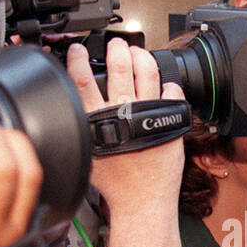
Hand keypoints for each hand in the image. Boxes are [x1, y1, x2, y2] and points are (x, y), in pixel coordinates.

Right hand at [69, 38, 185, 216]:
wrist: (143, 202)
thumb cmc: (117, 185)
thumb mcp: (89, 156)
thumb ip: (82, 131)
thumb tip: (73, 113)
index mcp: (99, 122)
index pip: (83, 82)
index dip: (80, 61)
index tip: (80, 49)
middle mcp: (124, 114)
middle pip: (118, 70)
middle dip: (117, 50)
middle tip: (117, 44)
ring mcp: (149, 115)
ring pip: (146, 74)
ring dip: (142, 58)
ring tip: (138, 53)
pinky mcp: (169, 120)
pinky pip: (172, 92)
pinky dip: (168, 84)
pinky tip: (165, 83)